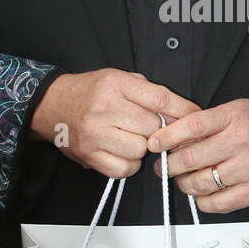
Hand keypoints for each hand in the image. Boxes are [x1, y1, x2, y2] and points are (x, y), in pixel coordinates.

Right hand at [30, 69, 198, 178]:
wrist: (53, 105)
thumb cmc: (92, 92)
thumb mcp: (120, 78)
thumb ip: (150, 93)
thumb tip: (183, 113)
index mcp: (117, 84)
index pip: (161, 100)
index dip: (183, 111)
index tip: (195, 117)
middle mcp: (105, 108)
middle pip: (153, 128)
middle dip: (159, 131)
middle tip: (154, 129)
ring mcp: (95, 133)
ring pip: (140, 150)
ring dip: (143, 148)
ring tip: (133, 138)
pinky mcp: (89, 155)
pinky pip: (124, 169)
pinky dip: (129, 164)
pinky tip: (123, 152)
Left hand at [148, 99, 248, 212]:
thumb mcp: (239, 111)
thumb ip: (210, 122)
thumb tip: (174, 135)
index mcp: (235, 118)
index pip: (191, 126)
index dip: (167, 136)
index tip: (154, 143)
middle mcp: (241, 142)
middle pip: (191, 158)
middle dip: (170, 165)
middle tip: (164, 166)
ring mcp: (248, 169)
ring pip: (200, 183)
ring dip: (184, 184)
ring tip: (184, 180)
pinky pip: (216, 204)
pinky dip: (202, 201)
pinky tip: (202, 194)